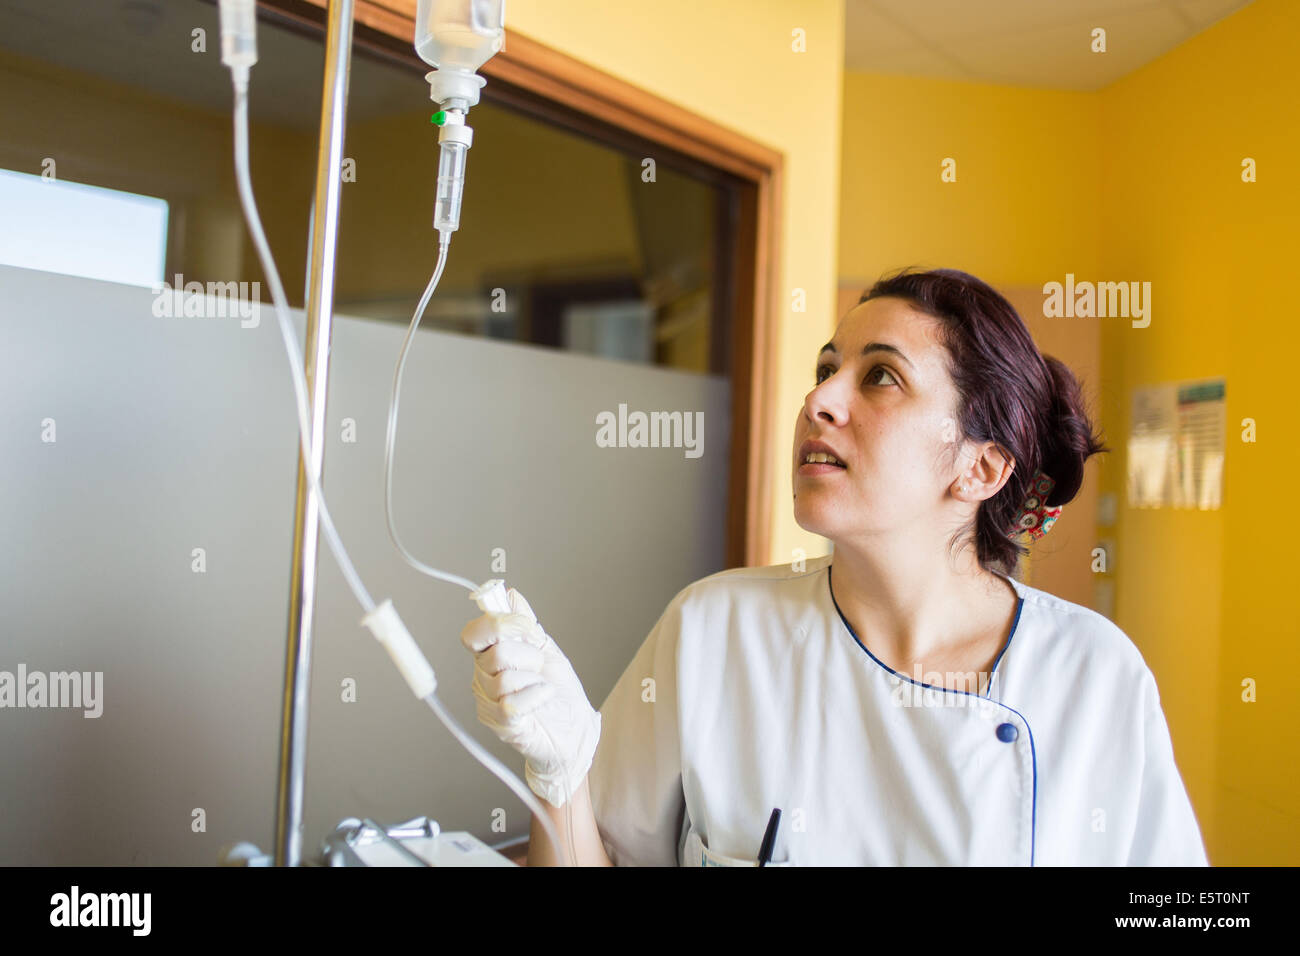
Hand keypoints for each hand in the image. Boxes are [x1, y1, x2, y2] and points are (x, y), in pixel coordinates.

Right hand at [460, 588, 600, 807]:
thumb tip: (510, 594)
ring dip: (535, 678)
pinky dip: (537, 696)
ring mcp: (489, 704)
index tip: (526, 627)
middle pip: (495, 653)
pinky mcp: (502, 726)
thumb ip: (525, 622)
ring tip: (542, 686)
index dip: (498, 624)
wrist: (575, 729)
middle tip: (540, 664)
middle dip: (528, 654)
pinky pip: (511, 704)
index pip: (472, 634)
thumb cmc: (558, 692)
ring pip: (504, 678)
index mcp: (490, 656)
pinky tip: (544, 698)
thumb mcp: (546, 648)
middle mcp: (483, 679)